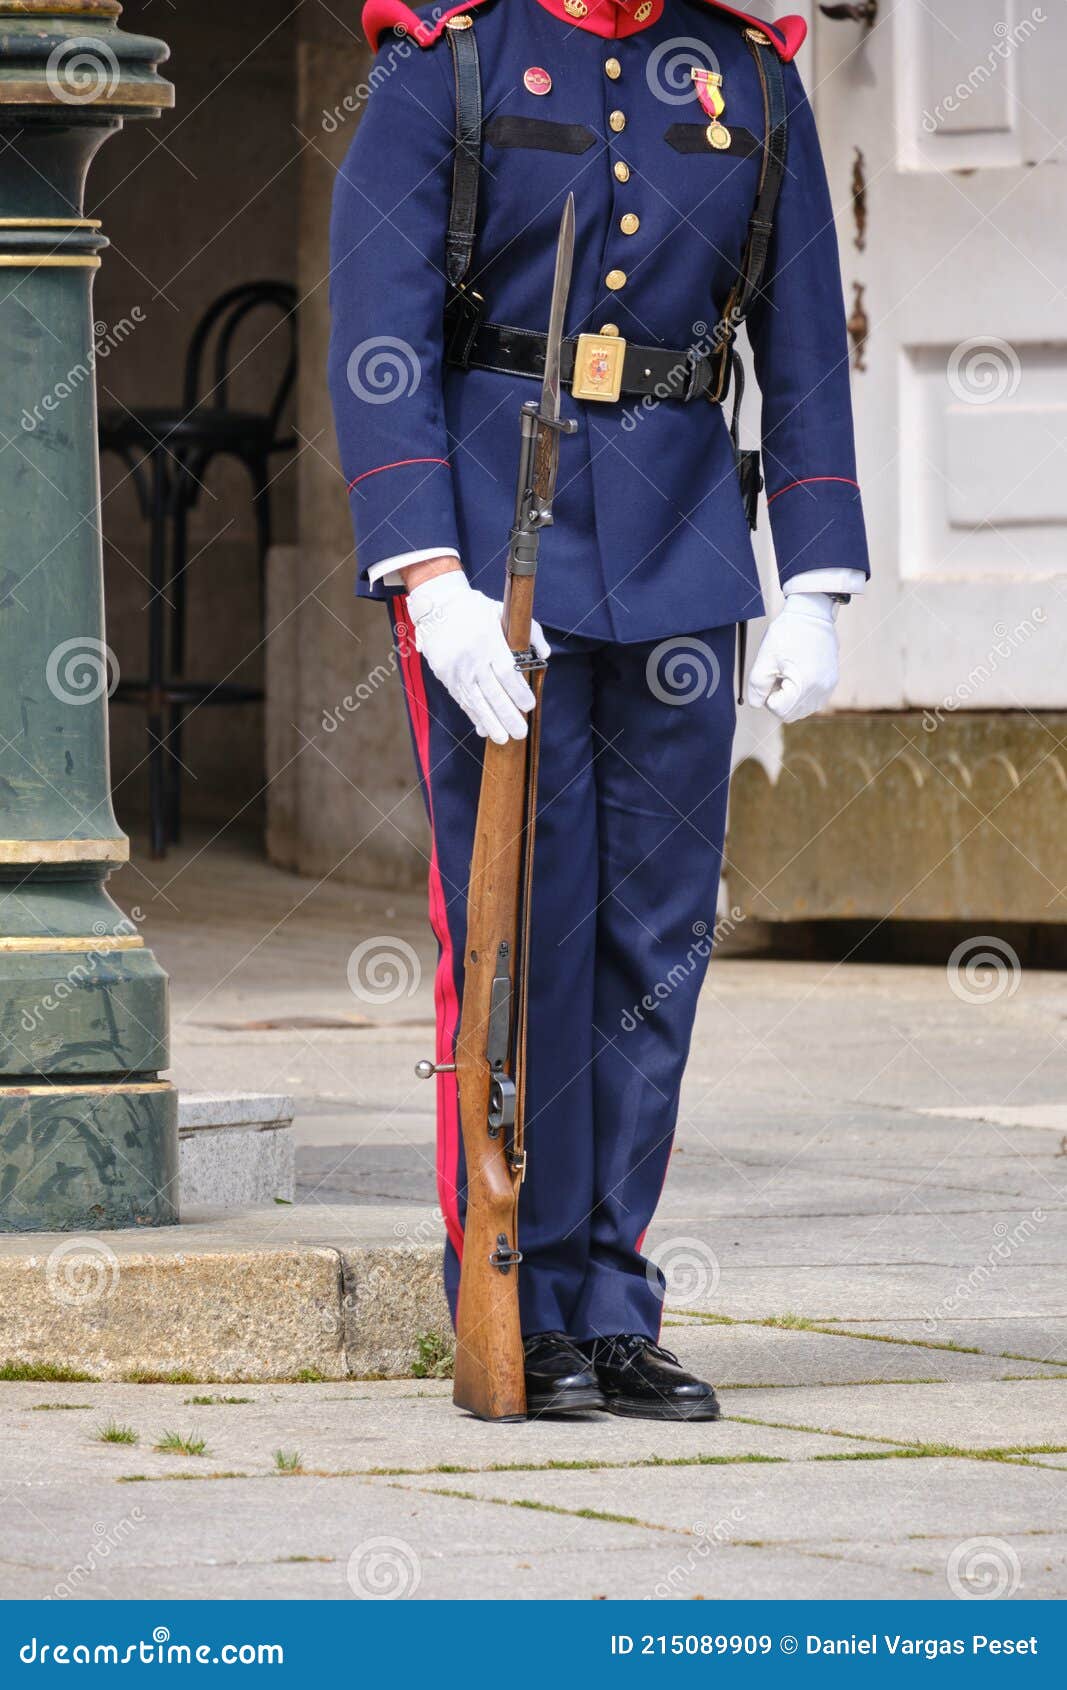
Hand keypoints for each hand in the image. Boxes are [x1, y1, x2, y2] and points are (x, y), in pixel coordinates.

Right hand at [405, 570, 549, 744]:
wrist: (437, 607)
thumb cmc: (475, 610)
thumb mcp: (503, 612)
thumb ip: (530, 631)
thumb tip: (545, 655)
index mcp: (488, 642)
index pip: (507, 673)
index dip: (518, 692)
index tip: (529, 706)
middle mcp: (472, 659)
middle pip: (492, 693)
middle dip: (507, 715)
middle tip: (520, 733)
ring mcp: (457, 670)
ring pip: (475, 701)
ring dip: (490, 722)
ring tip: (503, 739)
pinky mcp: (446, 677)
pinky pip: (462, 700)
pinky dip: (473, 716)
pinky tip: (484, 729)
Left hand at [746, 592, 839, 722]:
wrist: (812, 614)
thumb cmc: (788, 633)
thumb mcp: (765, 658)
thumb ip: (757, 686)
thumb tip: (756, 704)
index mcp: (805, 685)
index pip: (779, 711)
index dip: (769, 696)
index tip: (771, 677)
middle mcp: (821, 690)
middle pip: (791, 714)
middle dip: (780, 699)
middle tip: (778, 675)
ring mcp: (829, 687)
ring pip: (802, 709)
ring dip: (791, 697)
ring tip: (789, 672)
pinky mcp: (832, 682)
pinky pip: (812, 700)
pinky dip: (801, 692)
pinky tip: (799, 672)